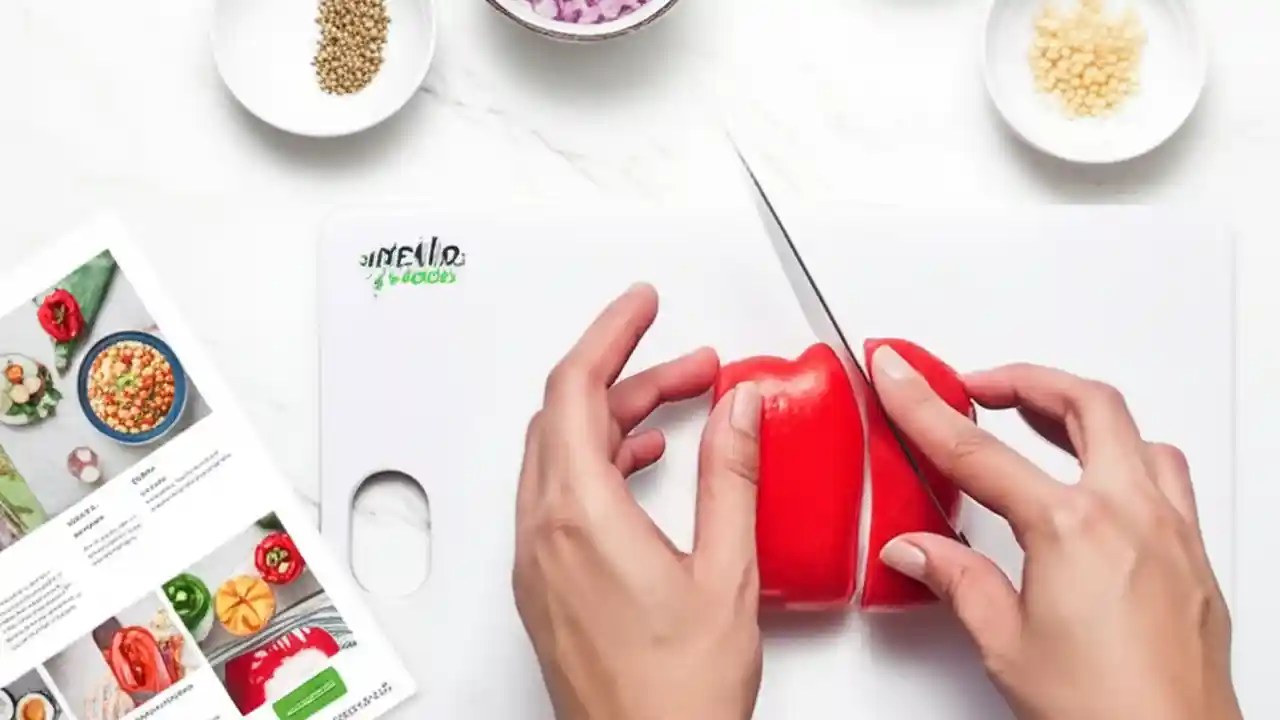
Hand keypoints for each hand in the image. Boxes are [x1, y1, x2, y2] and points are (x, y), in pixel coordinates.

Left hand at [513, 284, 763, 719]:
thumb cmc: (676, 696)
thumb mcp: (726, 572)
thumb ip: (731, 476)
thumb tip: (737, 409)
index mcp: (580, 516)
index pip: (577, 387)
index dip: (611, 331)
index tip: (643, 304)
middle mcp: (543, 532)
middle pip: (567, 414)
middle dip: (627, 374)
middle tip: (687, 362)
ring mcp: (537, 561)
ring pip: (559, 453)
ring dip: (613, 419)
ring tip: (677, 407)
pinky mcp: (544, 585)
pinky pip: (557, 495)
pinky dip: (597, 462)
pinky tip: (641, 467)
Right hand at [870, 348, 1240, 719]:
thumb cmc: (1105, 714)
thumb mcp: (1004, 642)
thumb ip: (957, 581)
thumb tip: (916, 551)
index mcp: (1072, 529)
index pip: (978, 451)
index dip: (925, 406)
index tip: (899, 372)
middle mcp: (1131, 515)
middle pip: (1081, 404)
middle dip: (1024, 380)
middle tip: (979, 385)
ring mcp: (1173, 532)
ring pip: (1136, 432)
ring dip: (1083, 412)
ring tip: (1042, 417)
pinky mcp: (1196, 558)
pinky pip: (1169, 477)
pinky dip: (1130, 455)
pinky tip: (1106, 478)